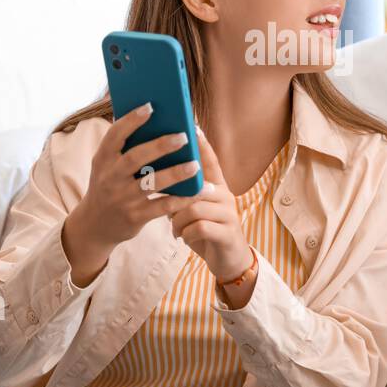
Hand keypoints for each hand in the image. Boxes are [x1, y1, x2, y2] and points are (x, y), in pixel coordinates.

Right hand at [67, 103, 202, 259]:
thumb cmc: (109, 184)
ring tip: (195, 164)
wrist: (95, 225)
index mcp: (103, 159)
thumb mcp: (108, 166)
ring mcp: (122, 198)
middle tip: (183, 136)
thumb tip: (153, 116)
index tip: (150, 107)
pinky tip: (200, 190)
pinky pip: (162, 207)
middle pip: (135, 158)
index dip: (131, 120)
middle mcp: (110, 178)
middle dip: (159, 146)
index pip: (114, 135)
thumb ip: (125, 146)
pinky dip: (183, 199)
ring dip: (175, 173)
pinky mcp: (135, 217)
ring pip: (152, 183)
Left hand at [169, 126, 252, 281]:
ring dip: (178, 220)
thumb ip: (184, 192)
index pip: (210, 160)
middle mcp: (225, 195)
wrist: (228, 260)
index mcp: (216, 186)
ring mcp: (228, 213)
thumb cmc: (204, 229)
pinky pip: (198, 227)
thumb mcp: (194, 208)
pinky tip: (183, 237)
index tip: (193, 127)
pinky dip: (185, 234)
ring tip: (176, 228)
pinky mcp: (227, 233)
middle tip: (164, 206)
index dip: (202, 145)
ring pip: (193, 208)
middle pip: (195, 186)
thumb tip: (159, 175)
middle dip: (175, 197)